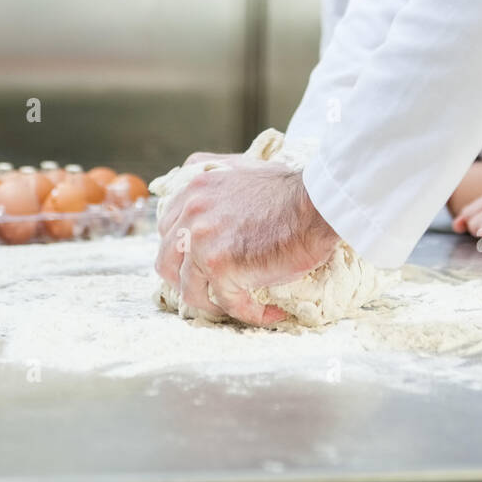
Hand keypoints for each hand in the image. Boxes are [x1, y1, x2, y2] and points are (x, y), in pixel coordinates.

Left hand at [155, 157, 338, 326]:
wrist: (314, 204)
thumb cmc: (290, 189)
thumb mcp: (243, 167)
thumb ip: (216, 173)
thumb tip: (204, 185)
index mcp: (194, 189)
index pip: (168, 228)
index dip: (181, 251)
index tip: (200, 264)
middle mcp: (191, 213)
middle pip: (166, 261)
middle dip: (185, 280)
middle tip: (212, 289)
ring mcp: (202, 242)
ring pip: (189, 290)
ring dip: (212, 304)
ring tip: (239, 304)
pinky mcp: (220, 267)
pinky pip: (227, 304)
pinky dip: (250, 314)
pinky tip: (270, 313)